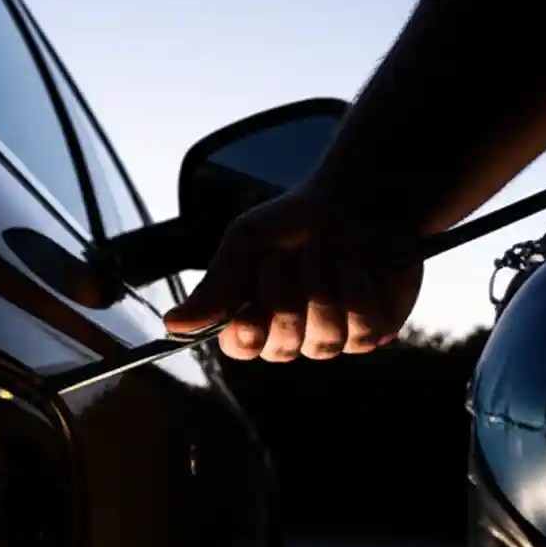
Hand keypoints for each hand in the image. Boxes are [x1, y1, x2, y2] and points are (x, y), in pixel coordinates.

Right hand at [163, 183, 423, 360]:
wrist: (358, 197)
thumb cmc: (297, 219)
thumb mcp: (248, 241)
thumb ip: (215, 284)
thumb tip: (171, 324)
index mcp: (256, 314)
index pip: (241, 349)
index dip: (245, 337)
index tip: (246, 313)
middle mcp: (294, 332)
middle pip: (282, 349)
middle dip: (285, 301)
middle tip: (287, 258)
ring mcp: (335, 336)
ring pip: (323, 344)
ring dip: (322, 291)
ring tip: (325, 253)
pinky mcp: (374, 330)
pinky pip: (362, 333)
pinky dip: (355, 293)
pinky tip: (354, 265)